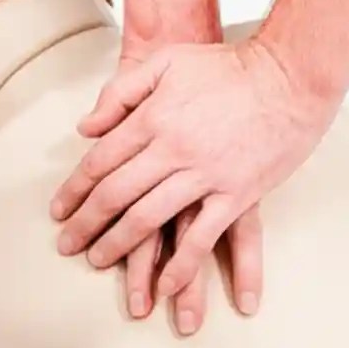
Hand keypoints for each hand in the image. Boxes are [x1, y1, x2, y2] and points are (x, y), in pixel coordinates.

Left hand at [50, 37, 337, 324]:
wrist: (290, 75)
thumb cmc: (230, 66)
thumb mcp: (167, 62)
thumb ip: (122, 91)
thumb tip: (87, 128)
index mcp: (153, 118)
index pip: (101, 161)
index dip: (75, 188)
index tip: (59, 210)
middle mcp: (172, 150)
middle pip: (116, 194)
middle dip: (86, 223)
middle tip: (66, 244)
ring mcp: (205, 174)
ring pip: (149, 219)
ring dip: (119, 245)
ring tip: (98, 262)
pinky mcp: (237, 194)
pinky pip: (203, 237)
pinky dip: (181, 264)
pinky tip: (165, 285)